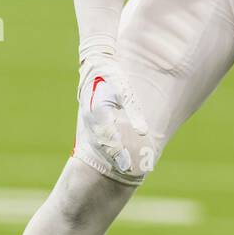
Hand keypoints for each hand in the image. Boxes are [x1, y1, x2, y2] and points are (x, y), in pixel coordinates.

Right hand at [78, 55, 149, 176]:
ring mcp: (89, 119)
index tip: (127, 167)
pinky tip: (119, 155)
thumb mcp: (126, 90)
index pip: (109, 138)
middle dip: (115, 158)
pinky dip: (109, 148)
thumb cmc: (113, 76)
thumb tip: (143, 132)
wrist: (95, 64)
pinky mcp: (92, 119)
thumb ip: (134, 111)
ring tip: (126, 167)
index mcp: (98, 112)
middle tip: (129, 170)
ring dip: (111, 155)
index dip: (118, 153)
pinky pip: (99, 137)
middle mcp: (91, 119)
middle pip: (103, 144)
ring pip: (99, 142)